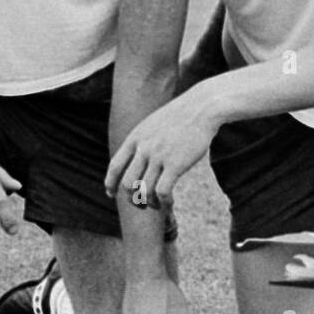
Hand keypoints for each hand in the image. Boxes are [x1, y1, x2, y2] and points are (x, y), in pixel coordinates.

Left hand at [105, 85, 218, 206]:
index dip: (110, 183)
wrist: (202, 108)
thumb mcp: (154, 122)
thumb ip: (143, 139)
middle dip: (131, 198)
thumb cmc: (182, 115)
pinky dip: (163, 202)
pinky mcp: (176, 164)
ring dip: (149, 203)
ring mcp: (159, 156)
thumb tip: (137, 155)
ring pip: (144, 190)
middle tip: (140, 204)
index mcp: (136, 137)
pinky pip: (162, 191)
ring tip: (157, 205)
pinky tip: (169, 202)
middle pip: (127, 183)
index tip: (111, 193)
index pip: (115, 166)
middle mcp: (144, 148)